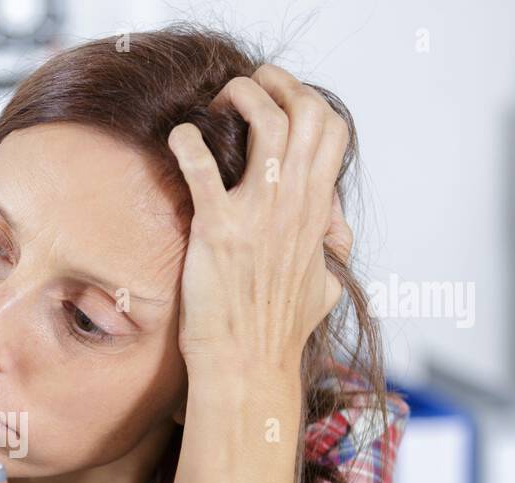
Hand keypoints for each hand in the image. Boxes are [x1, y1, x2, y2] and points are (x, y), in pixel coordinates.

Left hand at [168, 64, 352, 375]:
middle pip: (307, 112)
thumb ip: (329, 257)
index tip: (277, 104)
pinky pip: (202, 168)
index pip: (331, 130)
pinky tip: (178, 138)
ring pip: (266, 123)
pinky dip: (187, 142)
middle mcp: (294, 206)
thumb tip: (336, 243)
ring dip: (239, 99)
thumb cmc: (277, 333)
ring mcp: (258, 216)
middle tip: (244, 90)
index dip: (306, 102)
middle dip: (276, 85)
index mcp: (315, 212)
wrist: (246, 365)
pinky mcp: (217, 231)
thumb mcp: (322, 290)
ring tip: (214, 107)